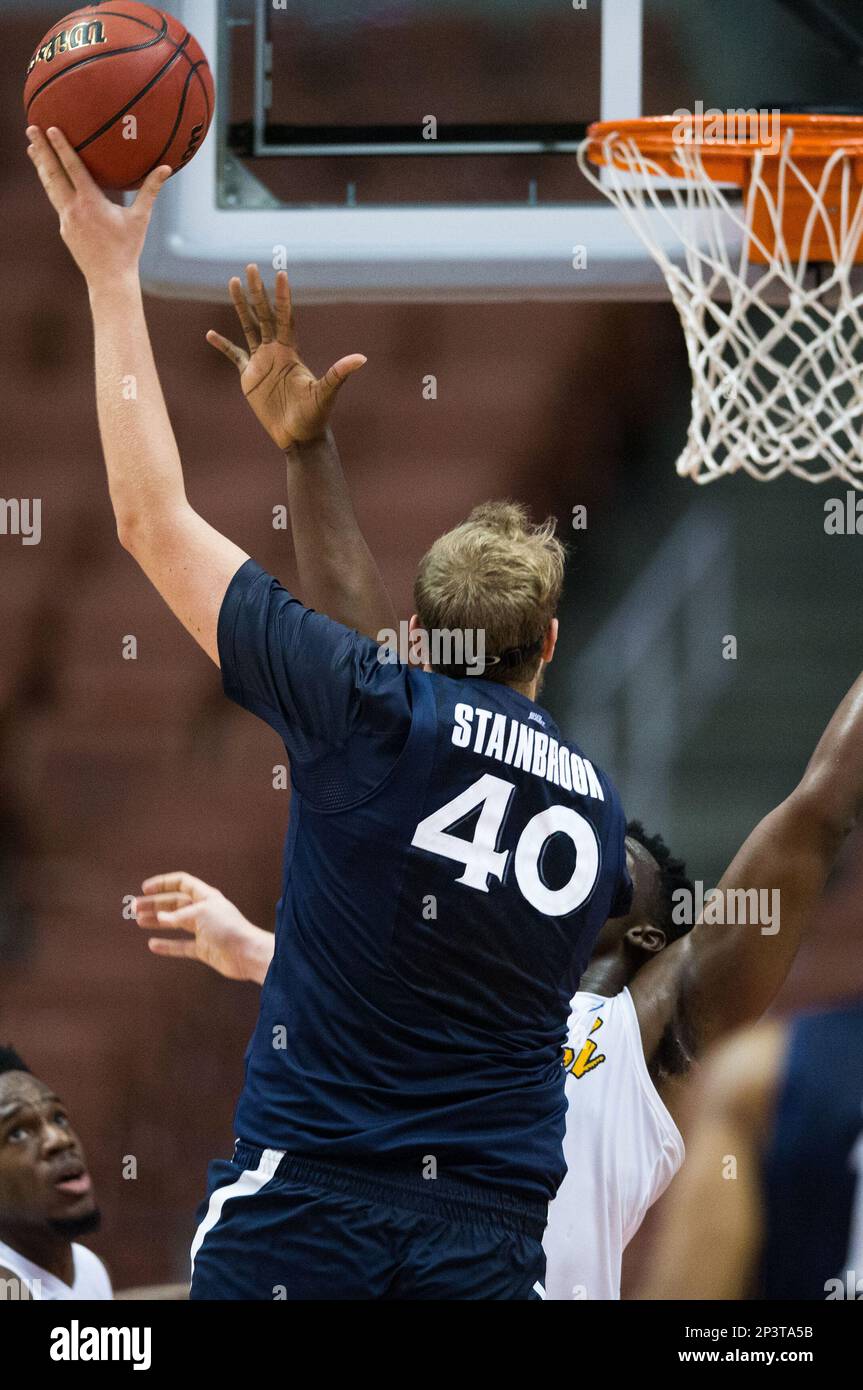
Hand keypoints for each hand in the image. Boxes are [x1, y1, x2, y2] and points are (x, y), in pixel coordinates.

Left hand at [26, 125, 168, 289]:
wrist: (110, 279)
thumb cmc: (128, 249)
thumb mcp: (140, 218)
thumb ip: (150, 190)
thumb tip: (166, 168)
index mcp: (90, 202)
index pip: (72, 168)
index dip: (61, 147)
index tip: (50, 128)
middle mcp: (73, 209)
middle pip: (52, 173)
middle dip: (41, 149)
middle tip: (30, 129)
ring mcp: (66, 220)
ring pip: (50, 187)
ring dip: (41, 166)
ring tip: (32, 149)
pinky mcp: (65, 229)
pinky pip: (58, 202)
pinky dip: (52, 186)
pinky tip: (51, 179)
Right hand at [134, 872, 272, 983]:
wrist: (246, 953)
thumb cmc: (228, 928)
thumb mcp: (201, 914)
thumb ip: (178, 916)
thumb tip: (159, 917)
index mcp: (206, 896)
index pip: (182, 883)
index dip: (163, 883)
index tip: (145, 889)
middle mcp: (204, 911)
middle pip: (174, 903)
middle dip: (154, 904)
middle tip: (134, 908)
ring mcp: (203, 930)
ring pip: (175, 923)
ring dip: (157, 921)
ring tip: (139, 920)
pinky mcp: (203, 949)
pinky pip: (181, 946)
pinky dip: (167, 945)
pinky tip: (152, 944)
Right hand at [207, 265, 365, 450]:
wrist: (299, 436)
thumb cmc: (315, 416)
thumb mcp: (326, 394)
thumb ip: (339, 375)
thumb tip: (361, 359)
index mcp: (291, 351)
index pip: (285, 317)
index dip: (282, 297)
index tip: (280, 274)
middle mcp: (276, 351)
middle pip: (263, 315)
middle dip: (257, 291)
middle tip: (250, 266)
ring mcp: (262, 362)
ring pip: (248, 327)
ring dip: (240, 306)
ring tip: (232, 282)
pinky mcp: (249, 377)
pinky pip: (234, 356)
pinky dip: (223, 346)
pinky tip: (210, 334)